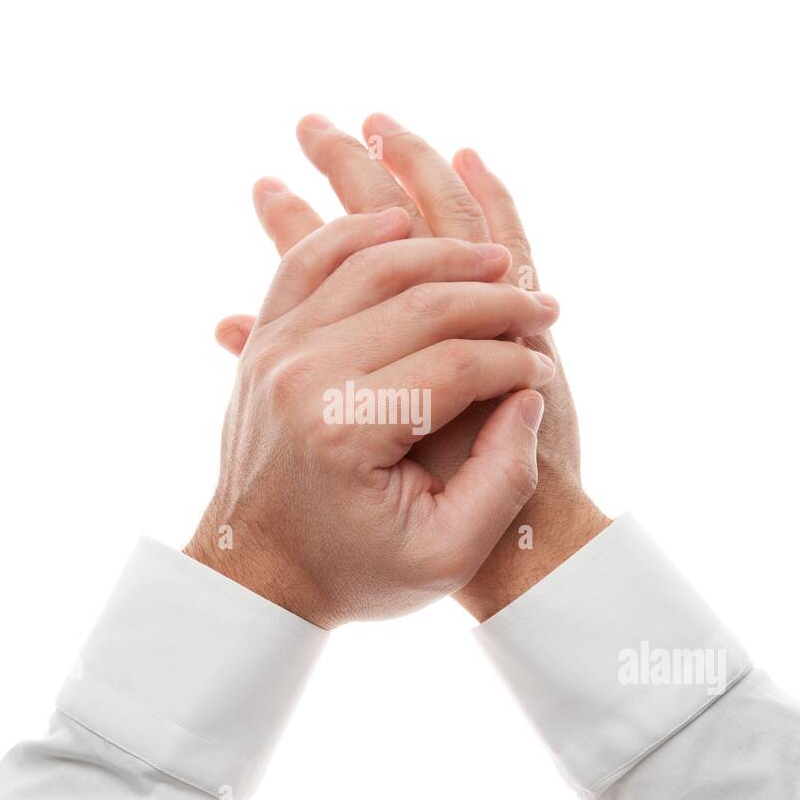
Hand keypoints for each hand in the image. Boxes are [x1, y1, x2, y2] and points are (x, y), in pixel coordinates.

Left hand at [187, 208, 559, 628]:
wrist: (256, 574)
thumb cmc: (355, 570)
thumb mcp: (447, 554)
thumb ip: (504, 479)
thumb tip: (527, 396)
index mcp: (346, 430)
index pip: (453, 363)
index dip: (513, 361)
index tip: (542, 375)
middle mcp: (302, 376)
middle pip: (416, 300)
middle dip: (492, 297)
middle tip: (541, 306)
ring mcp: (275, 352)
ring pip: (366, 261)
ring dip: (436, 251)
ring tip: (492, 263)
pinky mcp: (265, 343)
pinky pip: (309, 260)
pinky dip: (357, 233)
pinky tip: (404, 225)